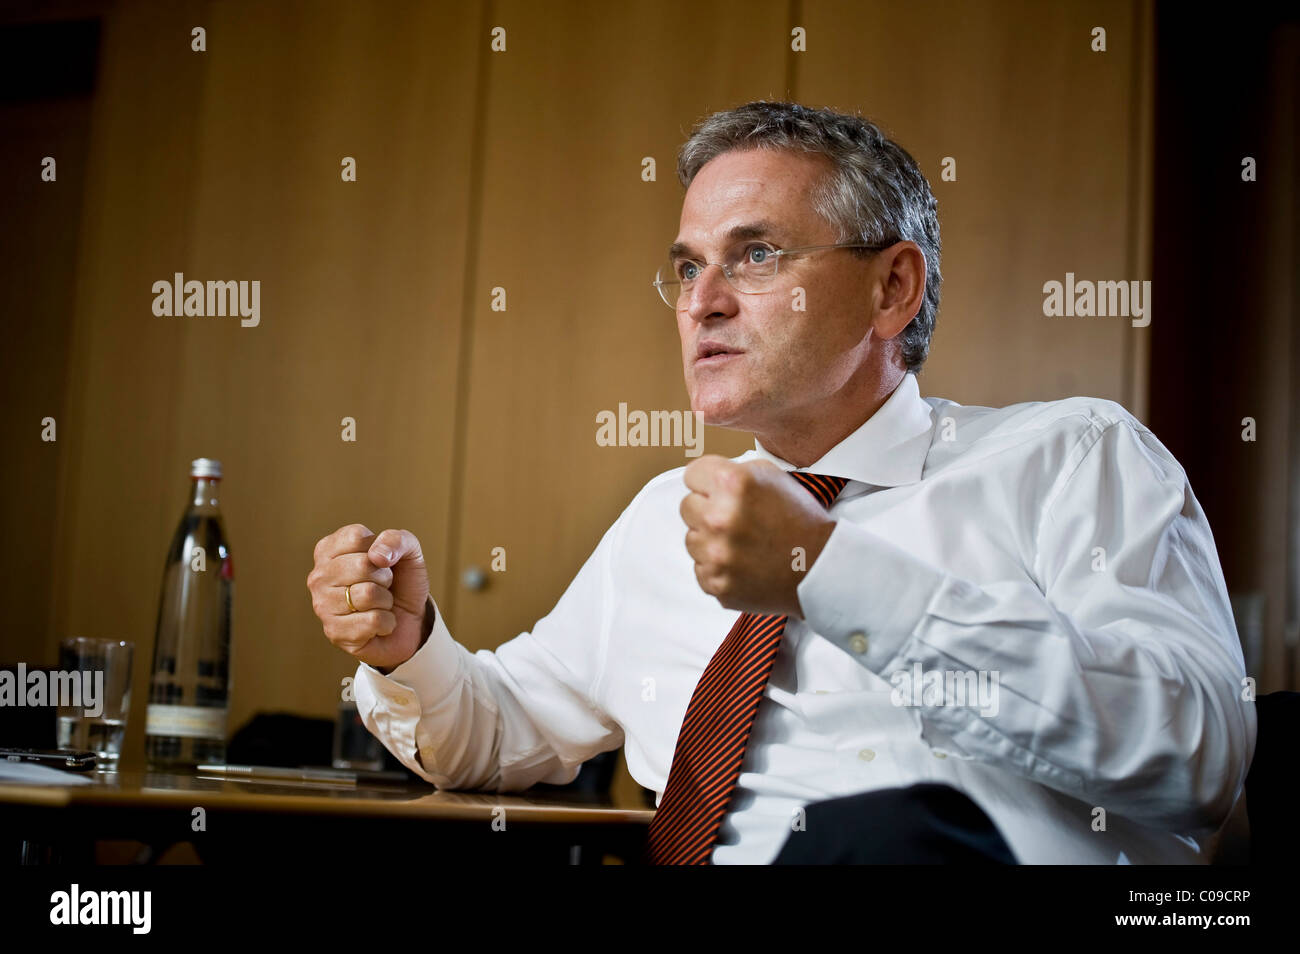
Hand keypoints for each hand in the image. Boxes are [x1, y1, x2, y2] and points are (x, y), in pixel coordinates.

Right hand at [307, 524, 430, 670]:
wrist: (409, 622)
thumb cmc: (401, 582)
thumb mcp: (407, 553)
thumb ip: (396, 540)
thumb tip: (377, 556)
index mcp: (328, 550)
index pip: (356, 537)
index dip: (380, 550)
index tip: (381, 562)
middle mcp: (319, 577)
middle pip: (362, 565)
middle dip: (385, 577)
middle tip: (383, 586)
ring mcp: (322, 606)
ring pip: (369, 594)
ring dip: (386, 601)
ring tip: (380, 604)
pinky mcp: (334, 633)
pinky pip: (373, 620)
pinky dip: (387, 622)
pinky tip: (378, 624)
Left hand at [682, 455, 836, 617]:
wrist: (821, 568)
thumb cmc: (800, 521)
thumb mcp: (772, 477)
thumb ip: (734, 472)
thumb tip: (706, 479)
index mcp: (733, 484)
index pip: (692, 474)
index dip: (708, 482)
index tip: (720, 491)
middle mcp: (719, 518)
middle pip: (687, 506)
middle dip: (708, 510)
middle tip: (738, 519)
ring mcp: (716, 555)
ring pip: (692, 539)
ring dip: (711, 540)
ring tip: (743, 543)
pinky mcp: (716, 584)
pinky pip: (701, 569)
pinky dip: (718, 567)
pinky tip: (744, 564)